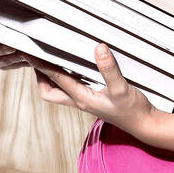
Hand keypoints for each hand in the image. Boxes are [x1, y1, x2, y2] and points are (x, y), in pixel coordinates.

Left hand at [31, 42, 155, 139]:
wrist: (143, 124)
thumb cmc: (132, 110)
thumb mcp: (121, 88)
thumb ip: (109, 69)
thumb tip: (99, 48)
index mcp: (82, 98)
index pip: (55, 79)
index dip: (41, 65)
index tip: (30, 53)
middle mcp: (79, 101)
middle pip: (49, 92)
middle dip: (39, 76)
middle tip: (36, 58)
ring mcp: (85, 101)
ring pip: (59, 91)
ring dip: (51, 77)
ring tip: (49, 58)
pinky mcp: (92, 99)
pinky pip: (71, 88)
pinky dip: (65, 77)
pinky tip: (72, 66)